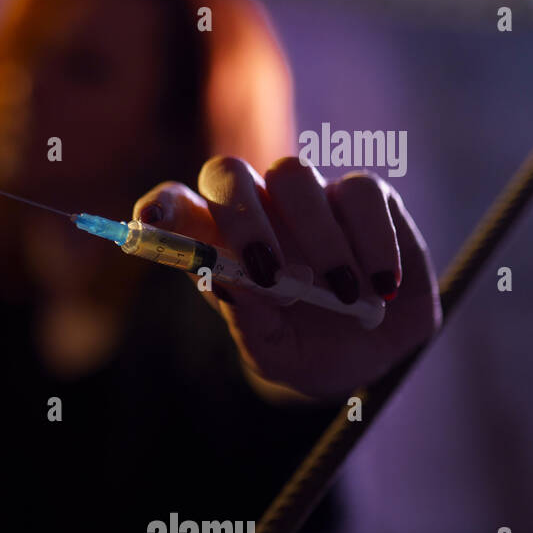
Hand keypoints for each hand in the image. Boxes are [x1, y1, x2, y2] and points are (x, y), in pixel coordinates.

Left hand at [133, 156, 440, 400]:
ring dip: (315, 234)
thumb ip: (248, 320)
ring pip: (294, 174)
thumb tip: (235, 283)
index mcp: (216, 244)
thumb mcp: (272, 354)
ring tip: (339, 292)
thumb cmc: (305, 353)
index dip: (160, 207)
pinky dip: (373, 237)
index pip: (174, 206)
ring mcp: (308, 196)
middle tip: (269, 272)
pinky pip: (361, 192)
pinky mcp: (364, 198)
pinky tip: (381, 286)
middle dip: (242, 218)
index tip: (152, 223)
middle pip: (228, 174)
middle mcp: (257, 209)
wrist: (371, 359)